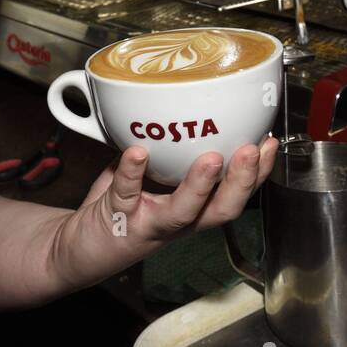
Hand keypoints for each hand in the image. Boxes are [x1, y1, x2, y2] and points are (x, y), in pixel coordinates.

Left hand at [54, 136, 278, 287]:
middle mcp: (177, 221)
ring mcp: (148, 223)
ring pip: (182, 212)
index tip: (270, 143)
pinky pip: (126, 194)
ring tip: (211, 158)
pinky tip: (137, 152)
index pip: (234, 194)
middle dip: (243, 181)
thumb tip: (184, 100)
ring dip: (200, 185)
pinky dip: (131, 172)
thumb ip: (167, 145)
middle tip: (255, 149)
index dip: (257, 174)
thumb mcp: (150, 175)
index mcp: (192, 208)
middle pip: (222, 210)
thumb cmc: (119, 205)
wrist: (76, 245)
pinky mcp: (117, 220)